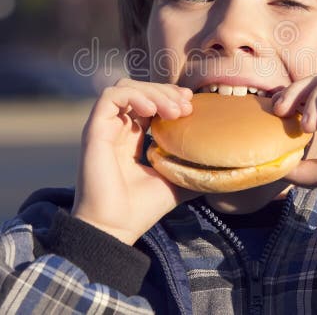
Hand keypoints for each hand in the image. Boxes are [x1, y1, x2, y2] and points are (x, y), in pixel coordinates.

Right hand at [71, 78, 197, 244]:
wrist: (115, 228)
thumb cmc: (141, 209)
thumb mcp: (176, 183)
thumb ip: (192, 171)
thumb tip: (223, 170)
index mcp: (132, 138)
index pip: (150, 102)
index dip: (170, 96)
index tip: (191, 103)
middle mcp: (117, 129)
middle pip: (140, 90)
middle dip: (166, 92)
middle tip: (186, 107)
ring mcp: (104, 128)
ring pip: (126, 88)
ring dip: (153, 92)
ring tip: (173, 111)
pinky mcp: (94, 130)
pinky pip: (111, 97)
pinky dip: (134, 96)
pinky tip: (153, 110)